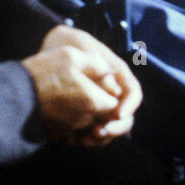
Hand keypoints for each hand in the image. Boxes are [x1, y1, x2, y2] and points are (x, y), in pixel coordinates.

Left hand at [22, 41, 139, 144]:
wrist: (51, 49)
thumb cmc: (70, 45)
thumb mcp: (84, 49)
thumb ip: (98, 65)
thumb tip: (114, 90)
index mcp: (117, 74)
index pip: (133, 93)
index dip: (130, 105)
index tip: (118, 114)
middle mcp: (112, 92)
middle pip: (124, 117)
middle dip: (114, 128)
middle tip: (97, 132)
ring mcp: (100, 105)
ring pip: (108, 128)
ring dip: (98, 138)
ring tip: (80, 139)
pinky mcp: (86, 115)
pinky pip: (91, 133)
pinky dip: (84, 139)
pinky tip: (69, 139)